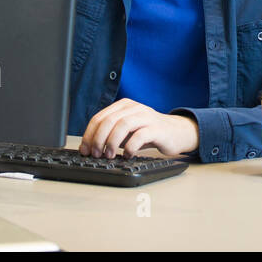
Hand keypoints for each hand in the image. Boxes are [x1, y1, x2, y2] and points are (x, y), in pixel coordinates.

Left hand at [79, 100, 198, 157]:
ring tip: (109, 155)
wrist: (176, 132)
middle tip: (96, 154)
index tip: (85, 150)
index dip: (89, 135)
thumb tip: (90, 146)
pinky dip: (130, 147)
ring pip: (123, 125)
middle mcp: (134, 108)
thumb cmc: (148, 132)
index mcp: (123, 106)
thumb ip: (111, 132)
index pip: (99, 118)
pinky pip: (140, 136)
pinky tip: (127, 155)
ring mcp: (146, 117)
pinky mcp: (157, 128)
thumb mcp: (127, 129)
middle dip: (98, 139)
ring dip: (112, 142)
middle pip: (109, 121)